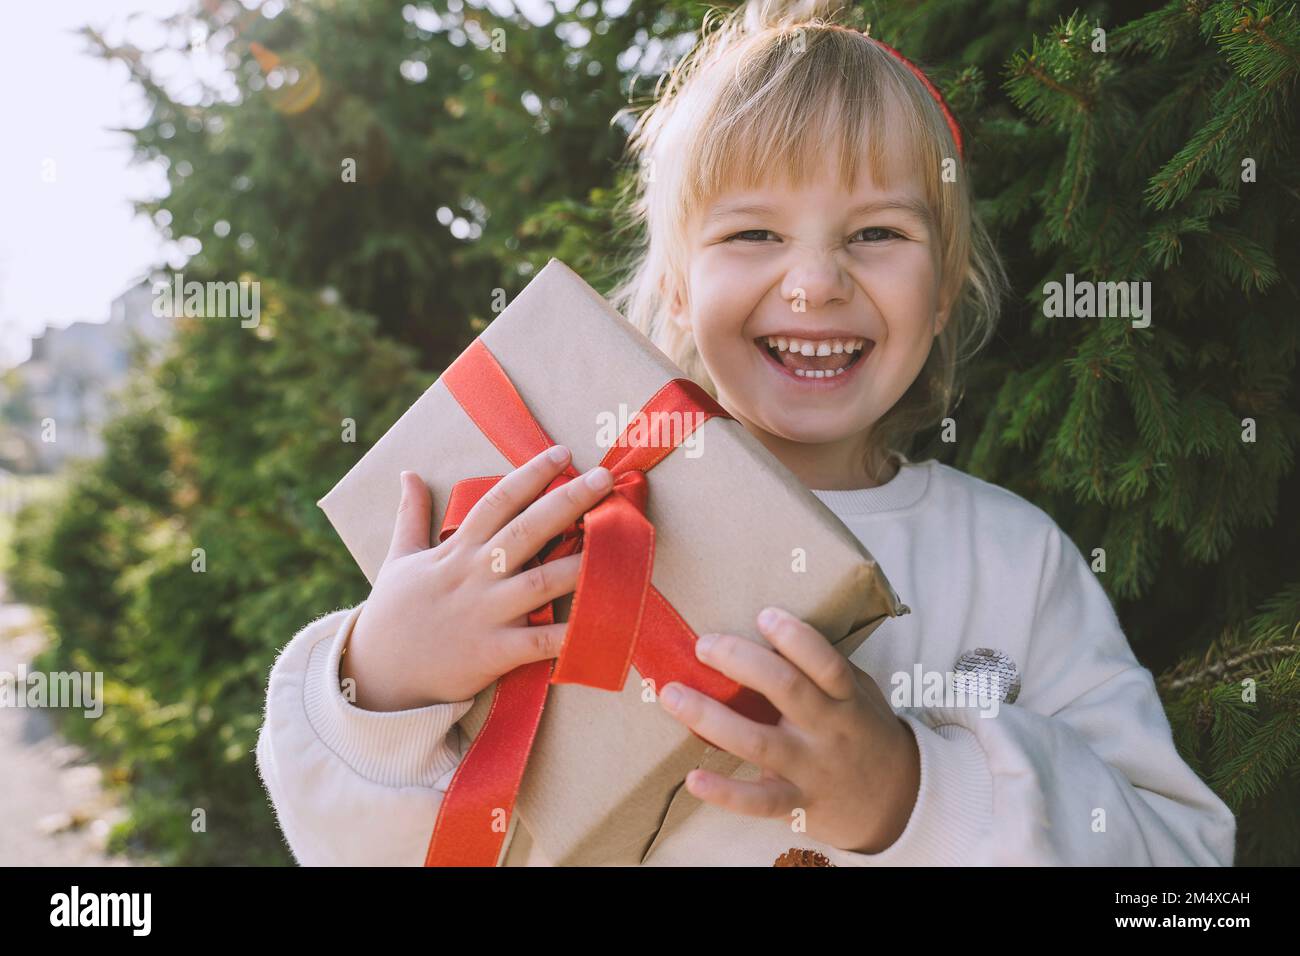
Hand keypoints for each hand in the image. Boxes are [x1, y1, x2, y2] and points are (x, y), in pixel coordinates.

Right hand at [341, 445, 614, 710]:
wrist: (377, 676)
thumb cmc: (392, 615)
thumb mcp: (399, 558)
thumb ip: (411, 515)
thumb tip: (408, 472)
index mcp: (456, 551)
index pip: (497, 502)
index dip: (530, 475)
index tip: (562, 453)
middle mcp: (475, 575)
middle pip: (526, 531)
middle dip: (566, 502)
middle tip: (603, 479)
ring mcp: (486, 614)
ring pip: (541, 582)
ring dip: (580, 562)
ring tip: (617, 542)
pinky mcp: (494, 653)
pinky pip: (539, 641)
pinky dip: (570, 633)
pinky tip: (603, 622)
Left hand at [657, 606, 920, 853]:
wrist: (897, 803)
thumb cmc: (864, 733)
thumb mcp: (861, 694)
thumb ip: (826, 668)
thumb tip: (776, 627)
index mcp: (846, 699)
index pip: (826, 663)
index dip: (796, 638)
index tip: (764, 615)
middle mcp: (828, 730)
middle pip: (786, 690)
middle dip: (741, 662)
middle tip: (704, 645)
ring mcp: (811, 769)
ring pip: (758, 742)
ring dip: (710, 718)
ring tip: (673, 695)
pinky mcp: (796, 802)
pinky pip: (758, 801)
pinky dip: (724, 792)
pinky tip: (693, 778)